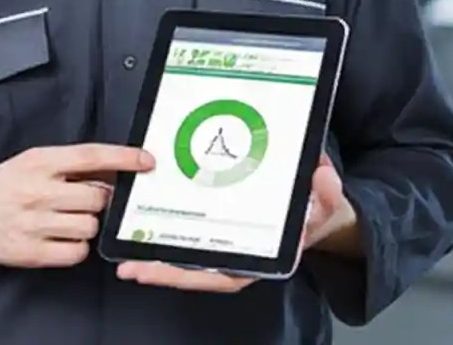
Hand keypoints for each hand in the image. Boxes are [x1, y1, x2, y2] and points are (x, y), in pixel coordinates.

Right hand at [0, 144, 154, 268]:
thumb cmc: (3, 186)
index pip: (90, 156)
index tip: (147, 162)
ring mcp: (34, 224)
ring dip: (87, 224)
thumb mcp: (31, 163)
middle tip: (84, 201)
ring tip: (67, 220)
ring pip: (90, 226)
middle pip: (96, 197)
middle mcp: (37, 191)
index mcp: (38, 162)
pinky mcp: (31, 252)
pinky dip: (76, 248)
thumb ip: (68, 165)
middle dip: (98, 200)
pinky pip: (77, 253)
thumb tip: (114, 171)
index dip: (123, 158)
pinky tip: (61, 238)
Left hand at [116, 153, 358, 290]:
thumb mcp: (328, 202)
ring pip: (187, 256)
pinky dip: (166, 235)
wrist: (317, 203)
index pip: (223, 276)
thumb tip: (320, 175)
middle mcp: (239, 254)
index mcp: (262, 257)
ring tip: (125, 256)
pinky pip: (189, 236)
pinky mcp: (216, 227)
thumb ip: (327, 192)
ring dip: (157, 257)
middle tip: (130, 268)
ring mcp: (225, 242)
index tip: (160, 272)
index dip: (190, 277)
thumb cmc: (317, 208)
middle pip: (197, 269)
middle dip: (163, 271)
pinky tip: (141, 228)